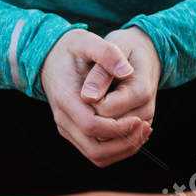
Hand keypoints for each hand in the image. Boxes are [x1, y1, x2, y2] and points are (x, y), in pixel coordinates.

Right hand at [39, 30, 150, 167]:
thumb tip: (127, 72)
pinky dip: (118, 148)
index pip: (92, 126)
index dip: (119, 127)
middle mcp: (63, 119)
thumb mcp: (86, 40)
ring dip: (123, 149)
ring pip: (97, 155)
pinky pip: (97, 152)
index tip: (139, 118)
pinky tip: (134, 132)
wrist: (50, 58)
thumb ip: (106, 53)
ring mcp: (67, 129)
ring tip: (144, 130)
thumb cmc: (71, 48)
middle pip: (95, 149)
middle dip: (124, 143)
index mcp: (65, 98)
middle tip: (146, 126)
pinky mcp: (74, 133)